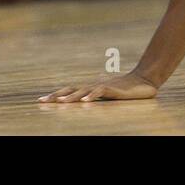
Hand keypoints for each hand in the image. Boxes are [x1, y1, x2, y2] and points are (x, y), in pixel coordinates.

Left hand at [38, 71, 158, 102]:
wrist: (143, 81)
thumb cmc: (125, 91)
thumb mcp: (107, 97)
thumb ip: (95, 98)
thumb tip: (82, 104)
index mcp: (90, 89)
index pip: (69, 91)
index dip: (55, 95)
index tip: (41, 100)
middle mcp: (92, 86)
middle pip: (70, 89)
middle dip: (56, 95)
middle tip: (41, 101)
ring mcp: (102, 86)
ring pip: (82, 90)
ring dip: (71, 97)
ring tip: (60, 103)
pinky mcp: (112, 88)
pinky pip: (100, 91)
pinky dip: (91, 96)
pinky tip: (84, 101)